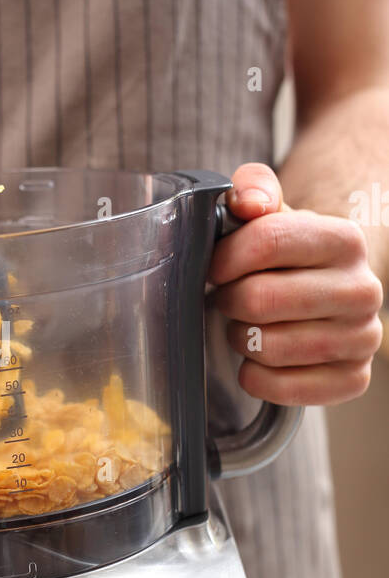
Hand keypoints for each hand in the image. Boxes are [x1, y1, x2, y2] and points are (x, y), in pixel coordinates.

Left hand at [210, 163, 383, 405]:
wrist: (321, 287)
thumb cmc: (285, 252)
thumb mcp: (269, 209)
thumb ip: (253, 187)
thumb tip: (248, 202)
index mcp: (344, 240)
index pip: (266, 241)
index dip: (224, 258)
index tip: (214, 267)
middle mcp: (363, 290)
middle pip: (261, 299)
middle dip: (229, 300)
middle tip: (228, 298)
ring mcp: (363, 338)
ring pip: (269, 347)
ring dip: (241, 338)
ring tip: (245, 325)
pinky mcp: (353, 378)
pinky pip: (285, 390)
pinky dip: (256, 378)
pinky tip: (256, 360)